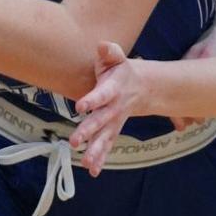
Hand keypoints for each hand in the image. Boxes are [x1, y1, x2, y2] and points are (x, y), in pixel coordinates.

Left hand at [71, 42, 152, 174]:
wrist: (141, 87)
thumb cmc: (120, 70)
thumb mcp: (116, 58)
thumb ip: (110, 52)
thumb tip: (102, 45)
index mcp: (113, 89)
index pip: (102, 95)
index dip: (92, 99)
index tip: (80, 106)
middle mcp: (114, 108)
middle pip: (101, 120)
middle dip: (89, 131)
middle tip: (74, 141)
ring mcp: (114, 121)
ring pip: (106, 137)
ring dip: (96, 150)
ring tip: (85, 163)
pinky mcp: (113, 130)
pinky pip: (108, 145)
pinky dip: (101, 158)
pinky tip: (92, 170)